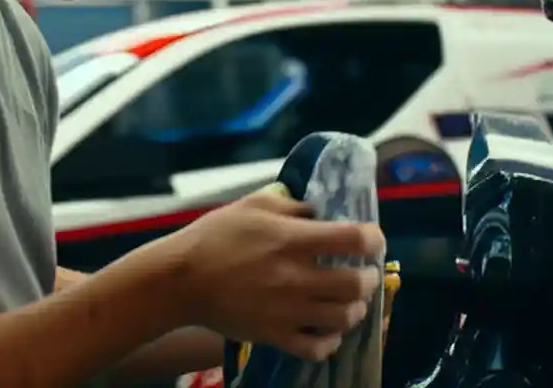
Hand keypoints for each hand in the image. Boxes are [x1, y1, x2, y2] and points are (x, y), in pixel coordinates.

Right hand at [158, 184, 385, 360]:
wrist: (180, 280)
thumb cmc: (215, 236)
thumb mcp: (253, 205)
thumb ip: (292, 205)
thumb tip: (321, 211)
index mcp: (291, 239)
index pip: (354, 239)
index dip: (372, 237)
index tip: (370, 239)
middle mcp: (295, 276)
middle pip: (357, 284)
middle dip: (368, 277)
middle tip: (361, 273)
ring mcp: (286, 310)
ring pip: (344, 318)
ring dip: (354, 309)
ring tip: (347, 302)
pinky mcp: (274, 335)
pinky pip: (318, 347)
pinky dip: (330, 340)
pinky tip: (326, 329)